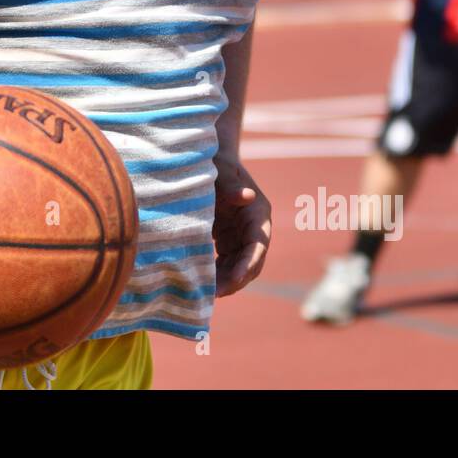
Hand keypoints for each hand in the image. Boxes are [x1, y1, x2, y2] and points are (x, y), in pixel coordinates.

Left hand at [212, 156, 270, 296]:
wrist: (210, 162)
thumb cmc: (217, 164)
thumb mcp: (223, 172)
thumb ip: (232, 185)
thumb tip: (247, 196)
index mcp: (258, 213)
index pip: (258, 246)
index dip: (247, 265)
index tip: (233, 280)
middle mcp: (254, 229)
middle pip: (250, 263)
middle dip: (234, 280)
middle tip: (212, 294)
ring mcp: (241, 236)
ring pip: (238, 268)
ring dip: (224, 281)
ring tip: (203, 293)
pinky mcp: (228, 241)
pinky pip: (225, 264)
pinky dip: (215, 274)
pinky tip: (199, 283)